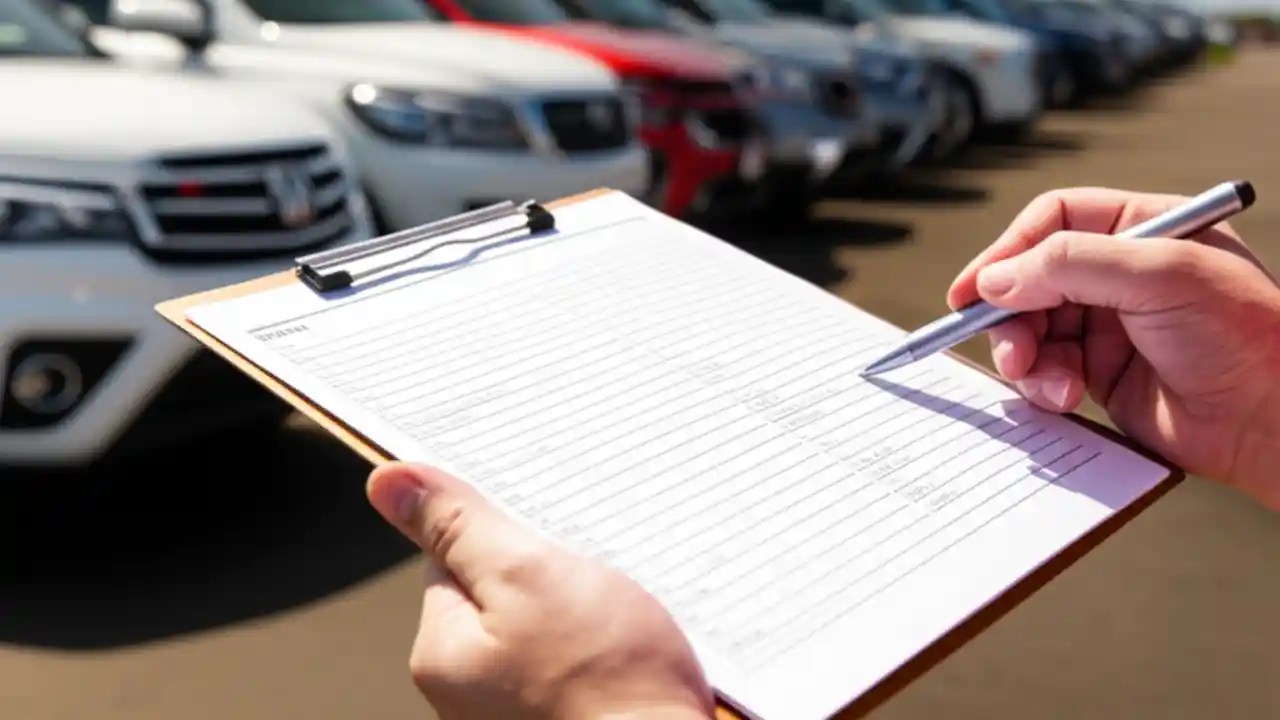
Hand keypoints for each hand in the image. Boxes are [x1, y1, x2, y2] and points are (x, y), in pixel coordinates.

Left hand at [366, 463, 714, 719]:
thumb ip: (460, 527)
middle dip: (551, 576)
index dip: (507, 537)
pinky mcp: (568, 717)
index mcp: (443, 653)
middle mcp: (470, 692)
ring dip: (583, 611)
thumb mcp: (528, 576)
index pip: (455, 558)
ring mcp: (519, 711)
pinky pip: (578, 663)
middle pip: (502, 593)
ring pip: (546, 626)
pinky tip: (628, 652)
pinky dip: (603, 650)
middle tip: (591, 584)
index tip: (544, 539)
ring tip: (618, 623)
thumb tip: (389, 482)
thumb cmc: (608, 684)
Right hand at [948, 188, 1279, 507]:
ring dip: (1025, 356)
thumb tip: (993, 280)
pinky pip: (1046, 370)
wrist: (1278, 421)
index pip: (1052, 222)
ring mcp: (1110, 325)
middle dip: (1011, 315)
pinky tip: (1066, 397)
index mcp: (1141, 229)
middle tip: (1008, 349)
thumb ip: (1070, 265)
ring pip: (1031, 329)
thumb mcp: (1159, 276)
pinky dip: (1043, 384)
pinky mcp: (1103, 374)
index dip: (1007, 253)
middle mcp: (1121, 273)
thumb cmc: (1242, 335)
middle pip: (1031, 279)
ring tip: (1045, 380)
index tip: (972, 291)